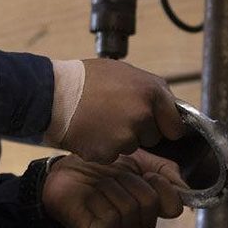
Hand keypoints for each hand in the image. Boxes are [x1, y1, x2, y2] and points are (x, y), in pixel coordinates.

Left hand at [41, 150, 187, 227]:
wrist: (65, 170)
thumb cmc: (100, 165)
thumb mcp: (137, 159)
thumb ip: (164, 170)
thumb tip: (185, 189)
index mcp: (151, 205)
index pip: (174, 207)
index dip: (162, 186)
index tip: (148, 173)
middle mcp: (140, 222)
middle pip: (151, 205)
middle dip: (129, 181)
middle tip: (114, 172)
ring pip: (130, 211)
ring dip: (111, 188)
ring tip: (99, 182)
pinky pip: (111, 220)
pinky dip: (99, 200)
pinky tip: (90, 196)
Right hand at [60, 59, 185, 163]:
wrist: (53, 93)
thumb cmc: (86, 79)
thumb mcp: (124, 72)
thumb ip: (148, 90)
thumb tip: (166, 106)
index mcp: (151, 91)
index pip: (175, 124)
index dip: (164, 125)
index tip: (157, 126)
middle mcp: (143, 114)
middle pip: (152, 137)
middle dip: (138, 130)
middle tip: (114, 115)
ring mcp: (126, 135)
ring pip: (131, 146)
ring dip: (119, 139)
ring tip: (99, 120)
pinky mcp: (109, 152)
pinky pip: (112, 155)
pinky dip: (102, 147)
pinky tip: (90, 131)